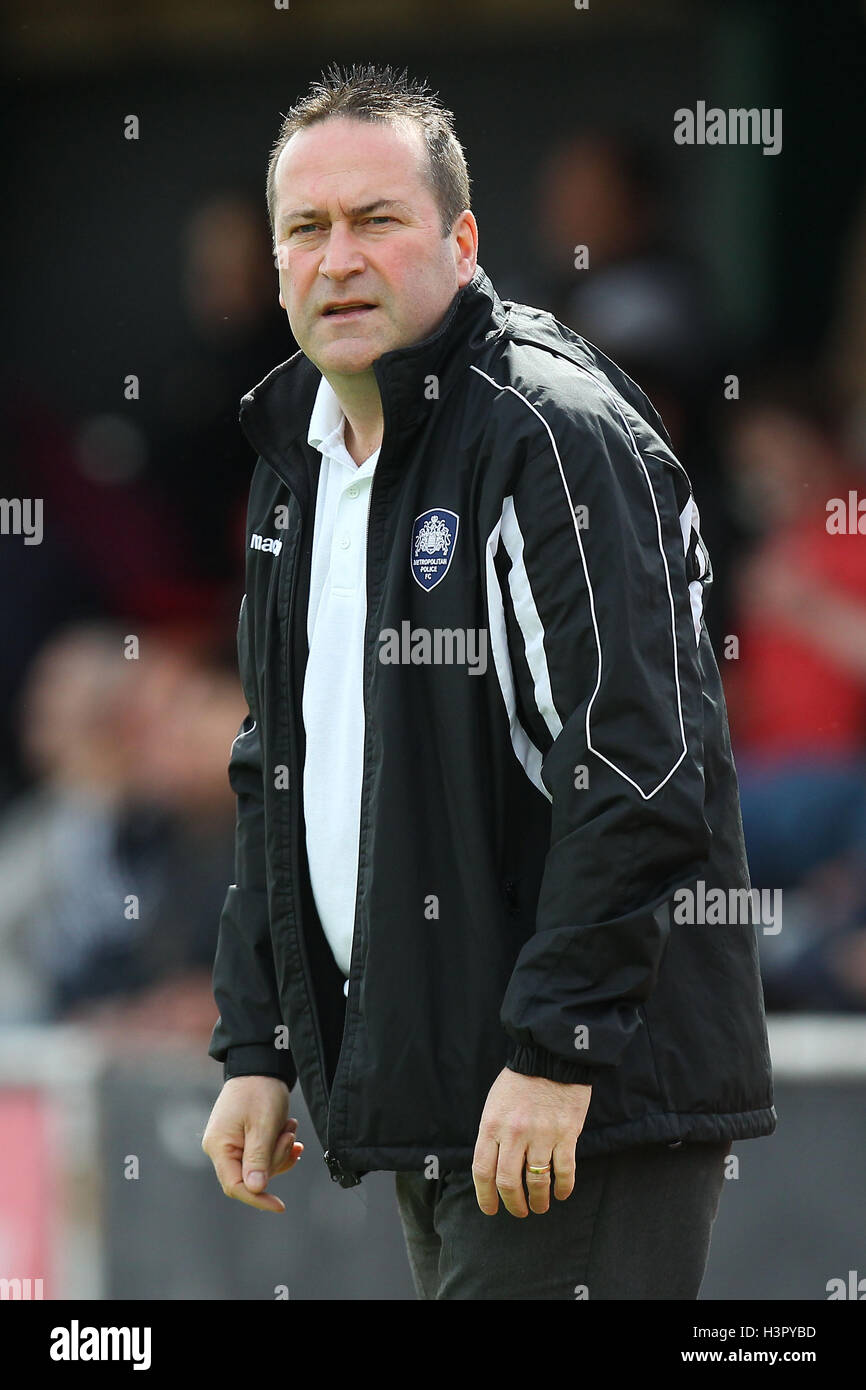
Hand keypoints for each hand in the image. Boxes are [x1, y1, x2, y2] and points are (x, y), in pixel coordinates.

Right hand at [201, 1075, 302, 1212]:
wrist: (261, 1066)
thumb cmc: (260, 1092)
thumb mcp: (262, 1125)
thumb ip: (258, 1158)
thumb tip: (256, 1189)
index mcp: (219, 1146)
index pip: (235, 1186)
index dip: (257, 1199)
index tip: (280, 1206)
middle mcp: (221, 1149)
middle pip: (251, 1177)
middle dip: (276, 1159)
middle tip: (288, 1134)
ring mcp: (231, 1145)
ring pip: (261, 1167)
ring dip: (279, 1150)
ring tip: (288, 1126)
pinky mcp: (243, 1140)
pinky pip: (263, 1156)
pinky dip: (278, 1147)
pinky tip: (289, 1133)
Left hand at [472, 1067, 591, 1216]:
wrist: (550, 1056)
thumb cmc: (520, 1081)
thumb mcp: (494, 1104)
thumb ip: (492, 1134)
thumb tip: (492, 1167)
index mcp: (491, 1125)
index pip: (482, 1171)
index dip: (485, 1197)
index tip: (490, 1210)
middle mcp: (513, 1134)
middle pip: (508, 1182)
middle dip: (513, 1204)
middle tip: (519, 1212)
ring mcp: (541, 1135)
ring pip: (537, 1182)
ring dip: (539, 1200)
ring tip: (540, 1207)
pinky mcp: (566, 1134)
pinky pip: (564, 1170)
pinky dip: (563, 1188)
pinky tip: (561, 1194)